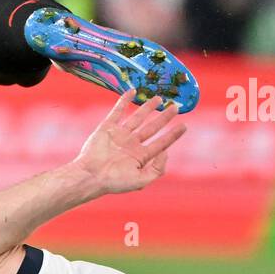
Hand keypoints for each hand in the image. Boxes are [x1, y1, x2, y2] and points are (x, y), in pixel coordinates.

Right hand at [73, 91, 187, 194]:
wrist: (90, 175)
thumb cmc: (114, 182)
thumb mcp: (142, 180)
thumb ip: (157, 168)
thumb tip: (166, 152)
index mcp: (140, 157)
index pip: (161, 143)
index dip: (173, 135)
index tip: (184, 126)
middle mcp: (131, 144)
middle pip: (151, 128)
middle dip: (164, 118)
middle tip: (175, 107)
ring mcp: (119, 135)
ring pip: (137, 118)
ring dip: (148, 108)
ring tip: (159, 98)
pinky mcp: (107, 128)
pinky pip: (117, 111)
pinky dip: (124, 101)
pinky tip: (132, 91)